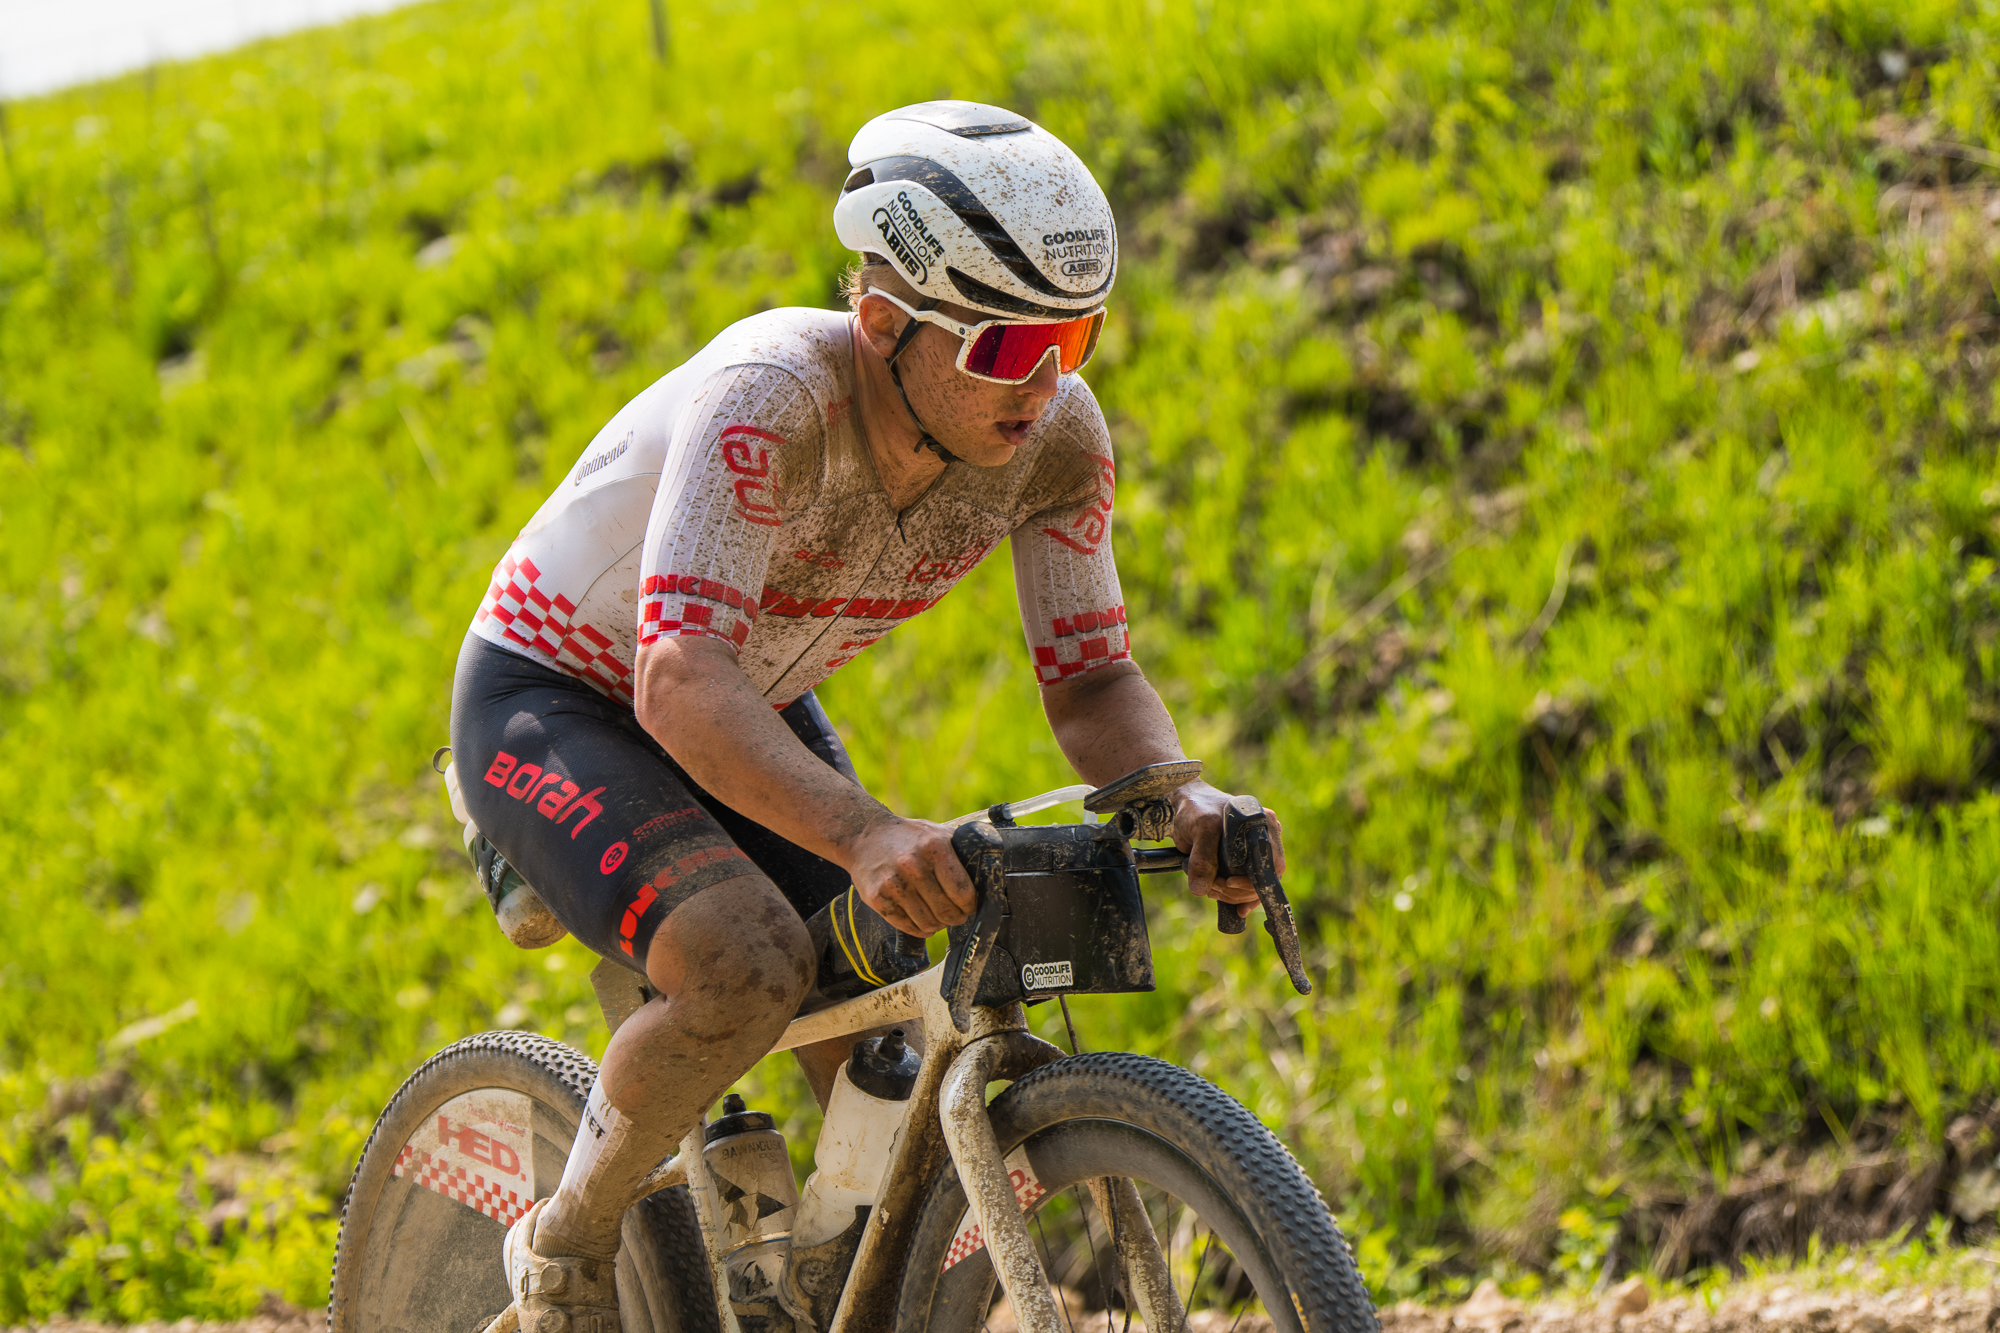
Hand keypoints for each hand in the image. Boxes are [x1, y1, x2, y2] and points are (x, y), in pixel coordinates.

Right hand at [845, 816, 977, 936]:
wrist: (865, 836)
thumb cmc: (908, 837)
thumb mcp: (937, 833)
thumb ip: (961, 851)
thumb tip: (989, 872)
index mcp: (934, 848)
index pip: (963, 892)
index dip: (970, 905)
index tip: (970, 906)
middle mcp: (913, 866)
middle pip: (947, 911)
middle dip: (955, 917)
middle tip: (955, 914)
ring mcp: (894, 884)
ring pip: (928, 923)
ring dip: (937, 925)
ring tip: (937, 916)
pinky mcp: (878, 898)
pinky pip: (907, 926)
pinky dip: (919, 928)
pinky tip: (921, 919)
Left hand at [1171, 782, 1285, 920]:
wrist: (1186, 803)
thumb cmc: (1197, 808)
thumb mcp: (1201, 827)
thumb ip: (1202, 857)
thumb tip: (1201, 889)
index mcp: (1265, 824)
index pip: (1272, 863)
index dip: (1253, 881)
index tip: (1228, 882)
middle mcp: (1266, 839)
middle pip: (1265, 879)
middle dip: (1238, 891)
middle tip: (1212, 886)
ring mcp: (1255, 852)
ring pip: (1256, 886)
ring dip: (1234, 896)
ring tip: (1211, 890)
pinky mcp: (1243, 863)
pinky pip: (1249, 887)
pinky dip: (1239, 898)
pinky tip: (1235, 909)